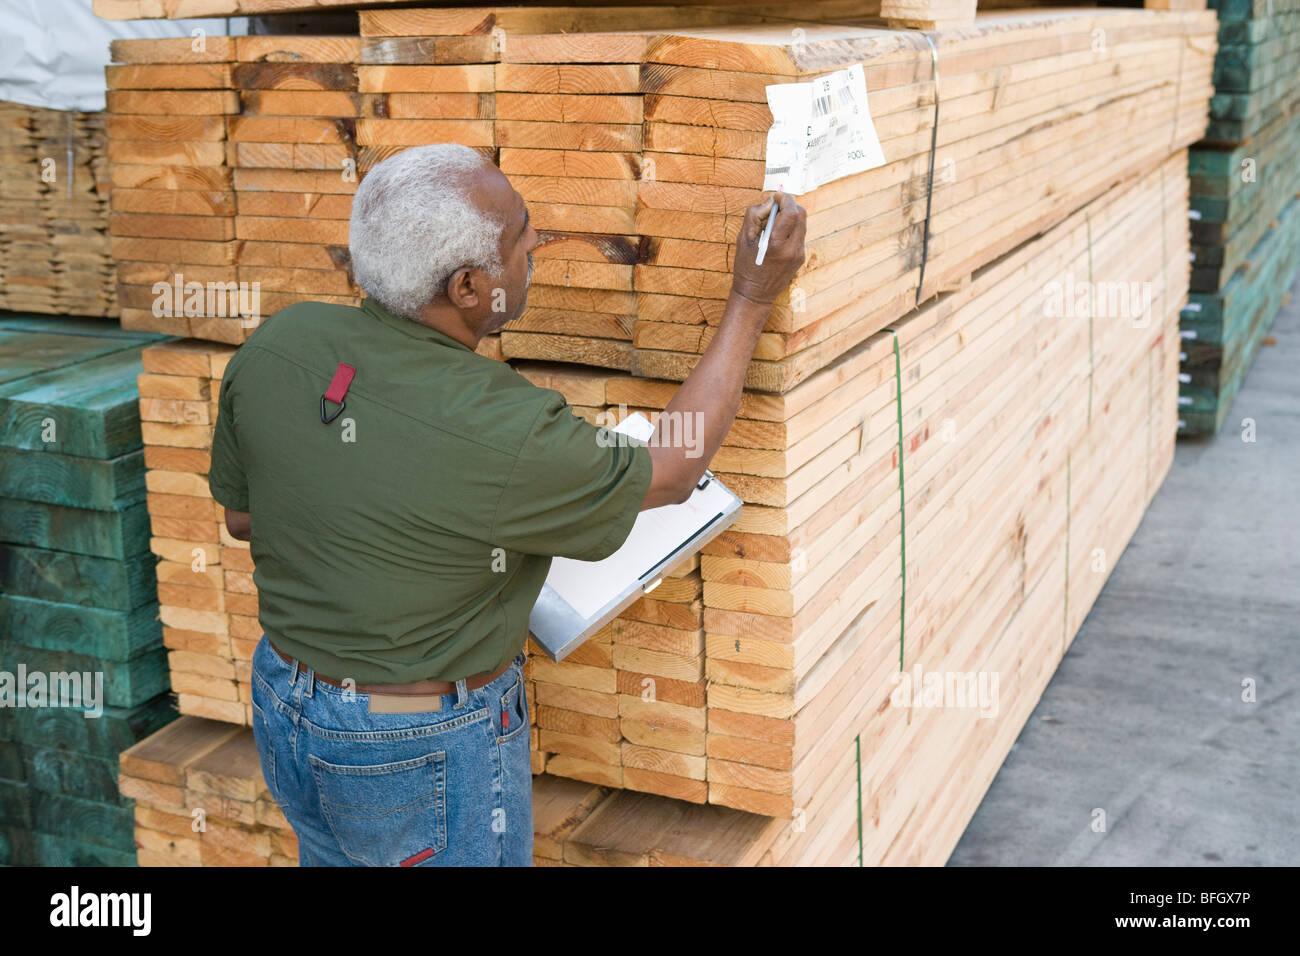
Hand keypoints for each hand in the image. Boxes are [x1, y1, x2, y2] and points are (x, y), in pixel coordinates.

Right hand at [730, 192, 806, 306]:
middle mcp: (792, 249)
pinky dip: (791, 229)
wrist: (755, 294)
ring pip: (802, 224)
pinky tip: (778, 235)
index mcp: (776, 244)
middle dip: (790, 205)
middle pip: (801, 215)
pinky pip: (800, 235)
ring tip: (774, 221)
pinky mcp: (801, 258)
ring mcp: (799, 254)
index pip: (791, 212)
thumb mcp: (743, 238)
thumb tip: (770, 201)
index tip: (777, 195)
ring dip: (791, 216)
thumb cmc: (746, 266)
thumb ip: (755, 215)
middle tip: (776, 206)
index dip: (785, 199)